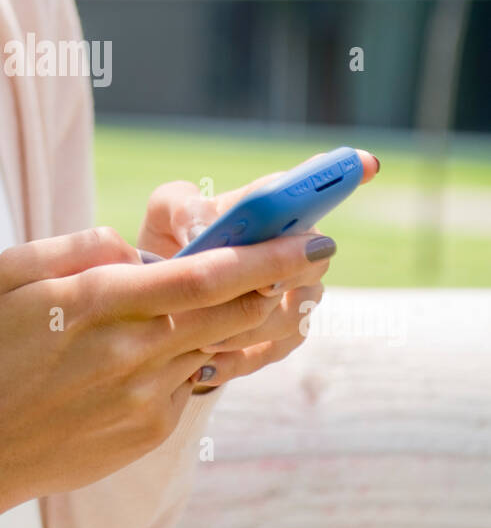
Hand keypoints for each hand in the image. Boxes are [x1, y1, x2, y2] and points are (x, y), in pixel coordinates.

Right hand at [0, 224, 338, 524]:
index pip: (206, 274)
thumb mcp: (15, 272)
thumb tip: (135, 247)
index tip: (311, 239)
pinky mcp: (150, 429)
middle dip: (280, 283)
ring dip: (241, 321)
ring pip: (221, 346)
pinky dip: (195, 358)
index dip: (267, 256)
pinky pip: (190, 381)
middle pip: (235, 312)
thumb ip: (82, 245)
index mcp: (102, 301)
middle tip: (305, 262)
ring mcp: (146, 395)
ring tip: (243, 299)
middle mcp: (134, 349)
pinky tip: (168, 351)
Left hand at [136, 149, 379, 391]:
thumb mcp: (165, 214)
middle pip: (314, 259)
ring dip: (249, 326)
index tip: (367, 163)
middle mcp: (294, 246)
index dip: (344, 172)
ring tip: (203, 338)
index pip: (312, 185)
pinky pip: (272, 351)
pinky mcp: (280, 337)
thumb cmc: (169, 242)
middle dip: (285, 273)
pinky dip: (238, 358)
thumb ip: (181, 207)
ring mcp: (295, 293)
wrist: (159, 300)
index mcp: (271, 205)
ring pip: (292, 313)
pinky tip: (203, 364)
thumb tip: (202, 231)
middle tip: (258, 285)